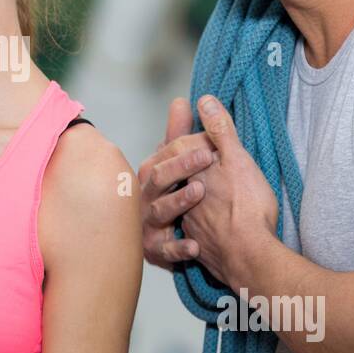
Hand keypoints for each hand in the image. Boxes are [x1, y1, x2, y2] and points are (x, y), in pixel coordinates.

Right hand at [139, 98, 218, 270]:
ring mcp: (149, 225)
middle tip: (207, 156)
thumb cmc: (176, 197)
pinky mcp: (156, 252)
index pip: (162, 158)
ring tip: (199, 191)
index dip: (183, 150)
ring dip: (179, 201)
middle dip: (181, 167)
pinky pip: (164, 251)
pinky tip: (195, 245)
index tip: (207, 143)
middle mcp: (146, 199)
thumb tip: (181, 100)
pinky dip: (178, 248)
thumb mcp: (177, 165)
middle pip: (158, 179)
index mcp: (151, 176)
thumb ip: (178, 135)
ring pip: (160, 212)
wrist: (185, 241)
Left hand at [178, 95, 279, 289]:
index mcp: (190, 175)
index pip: (173, 151)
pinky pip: (183, 234)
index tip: (187, 135)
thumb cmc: (246, 207)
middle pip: (168, 177)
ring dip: (178, 196)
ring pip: (173, 205)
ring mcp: (188, 224)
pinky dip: (188, 226)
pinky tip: (196, 227)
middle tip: (176, 157)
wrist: (249, 256)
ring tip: (190, 190)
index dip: (181, 140)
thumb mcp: (236, 160)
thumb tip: (204, 100)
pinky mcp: (197, 246)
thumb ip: (219, 131)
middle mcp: (182, 199)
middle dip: (171, 166)